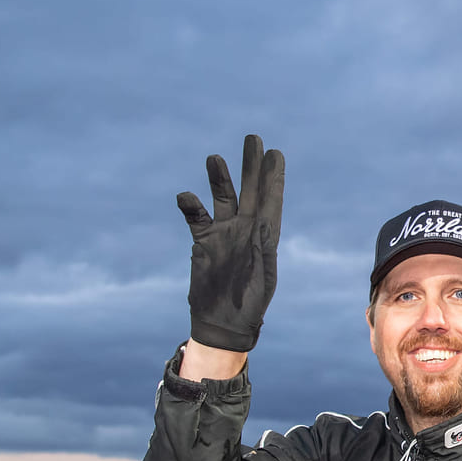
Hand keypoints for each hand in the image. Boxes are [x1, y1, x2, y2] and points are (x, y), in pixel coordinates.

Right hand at [176, 135, 283, 351]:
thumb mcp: (262, 273)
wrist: (224, 322)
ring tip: (215, 156)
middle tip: (253, 138)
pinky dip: (190, 206)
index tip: (276, 154)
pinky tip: (185, 195)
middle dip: (251, 166)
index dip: (273, 177)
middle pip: (249, 190)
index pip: (271, 200)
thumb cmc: (249, 303)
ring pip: (222, 199)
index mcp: (265, 236)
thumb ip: (259, 246)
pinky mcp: (203, 242)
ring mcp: (224, 233)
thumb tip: (259, 225)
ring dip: (219, 178)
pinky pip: (195, 218)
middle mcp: (245, 229)